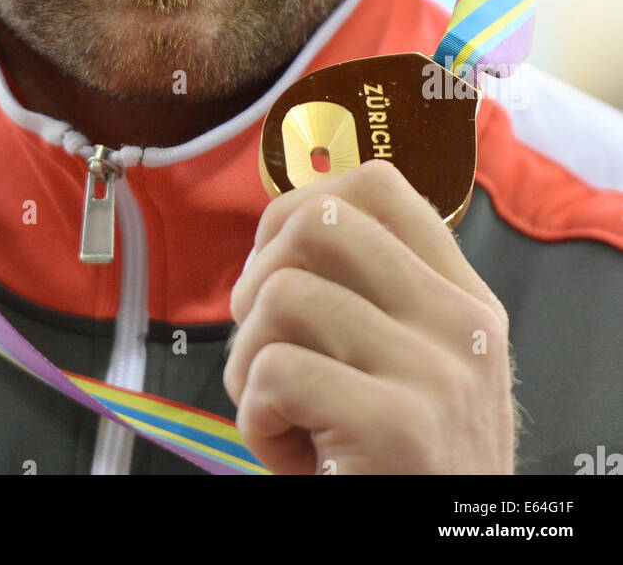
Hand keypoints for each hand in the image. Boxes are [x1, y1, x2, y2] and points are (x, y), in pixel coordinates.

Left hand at [223, 160, 515, 474]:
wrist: (446, 554)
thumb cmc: (404, 470)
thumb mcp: (415, 368)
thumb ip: (374, 298)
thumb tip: (281, 228)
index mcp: (463, 298)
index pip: (377, 185)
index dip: (298, 205)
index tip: (277, 262)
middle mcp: (460, 323)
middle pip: (318, 219)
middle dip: (257, 275)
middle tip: (264, 340)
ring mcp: (434, 373)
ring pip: (282, 294)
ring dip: (248, 360)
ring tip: (279, 411)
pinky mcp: (397, 428)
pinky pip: (273, 371)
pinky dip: (254, 418)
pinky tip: (289, 452)